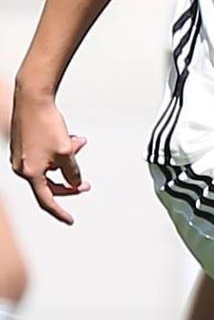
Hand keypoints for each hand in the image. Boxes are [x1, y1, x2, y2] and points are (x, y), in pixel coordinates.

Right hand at [10, 85, 89, 222]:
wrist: (32, 98)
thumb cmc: (45, 123)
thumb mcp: (66, 152)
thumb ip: (72, 172)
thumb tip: (76, 183)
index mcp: (30, 172)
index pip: (47, 200)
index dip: (60, 212)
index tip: (70, 220)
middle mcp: (22, 167)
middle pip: (50, 184)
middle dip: (70, 181)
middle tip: (85, 184)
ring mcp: (21, 157)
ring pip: (51, 166)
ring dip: (68, 159)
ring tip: (79, 143)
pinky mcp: (24, 146)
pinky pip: (46, 156)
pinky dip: (60, 151)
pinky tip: (71, 138)